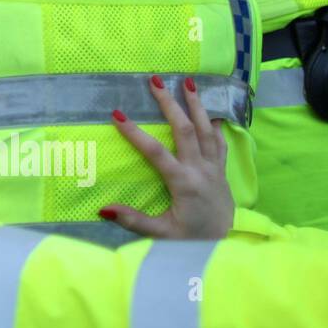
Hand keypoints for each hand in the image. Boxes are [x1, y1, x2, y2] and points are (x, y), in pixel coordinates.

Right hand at [102, 77, 234, 239]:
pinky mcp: (221, 170)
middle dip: (169, 103)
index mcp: (183, 183)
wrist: (224, 246)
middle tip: (155, 80)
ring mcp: (214, 168)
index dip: (135, 133)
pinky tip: (210, 111)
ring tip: (188, 82)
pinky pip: (220, 141)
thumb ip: (133, 221)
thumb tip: (103, 209)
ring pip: (206, 130)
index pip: (156, 153)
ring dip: (197, 104)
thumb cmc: (190, 240)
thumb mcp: (161, 234)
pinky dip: (215, 123)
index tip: (117, 115)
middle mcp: (200, 170)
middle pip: (185, 130)